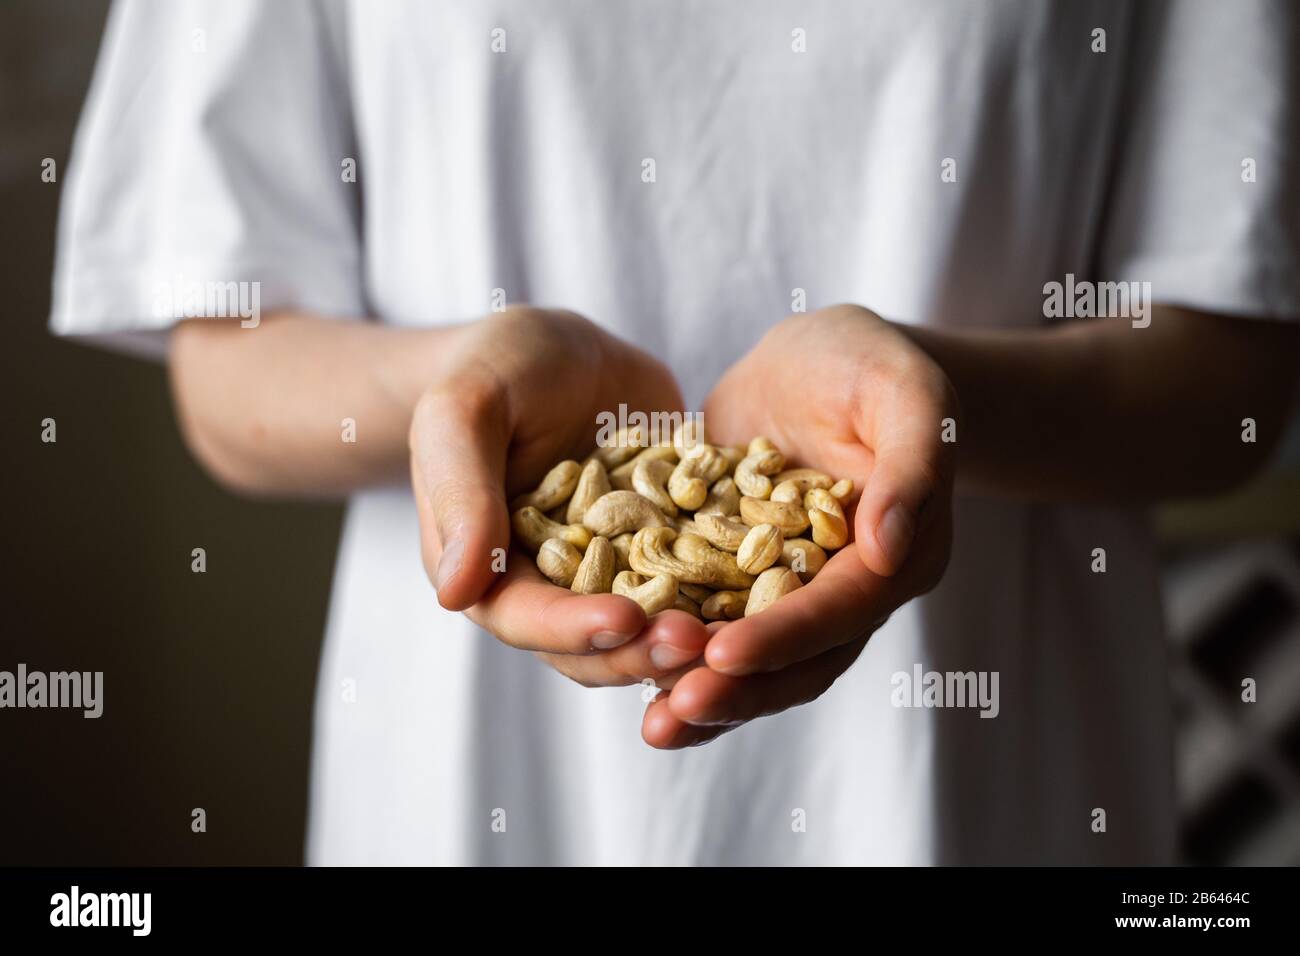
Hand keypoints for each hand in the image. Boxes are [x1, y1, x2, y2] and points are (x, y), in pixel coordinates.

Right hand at [410, 307, 709, 686]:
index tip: (624, 620)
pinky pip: (702, 580)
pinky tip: (779, 584)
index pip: (526, 619)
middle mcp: (554, 587)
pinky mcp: (670, 550)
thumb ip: (461, 491)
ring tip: (744, 629)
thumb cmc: (493, 368)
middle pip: (596, 644)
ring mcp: (618, 574)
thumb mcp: (466, 410)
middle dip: (645, 650)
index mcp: (489, 571)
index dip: (573, 629)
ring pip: (654, 627)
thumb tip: (457, 592)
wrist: (559, 349)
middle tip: (700, 644)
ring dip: (695, 636)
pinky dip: (734, 591)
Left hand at [642, 305, 957, 747]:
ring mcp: (791, 590)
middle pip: (800, 661)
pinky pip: (712, 626)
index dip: (785, 635)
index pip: (841, 609)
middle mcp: (846, 590)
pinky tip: (628, 673)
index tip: (723, 652)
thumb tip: (888, 550)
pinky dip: (679, 657)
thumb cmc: (872, 363)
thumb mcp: (906, 391)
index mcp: (897, 556)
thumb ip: (911, 465)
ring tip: (653, 725)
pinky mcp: (739, 576)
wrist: (820, 361)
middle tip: (674, 710)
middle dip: (739, 689)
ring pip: (756, 662)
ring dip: (707, 696)